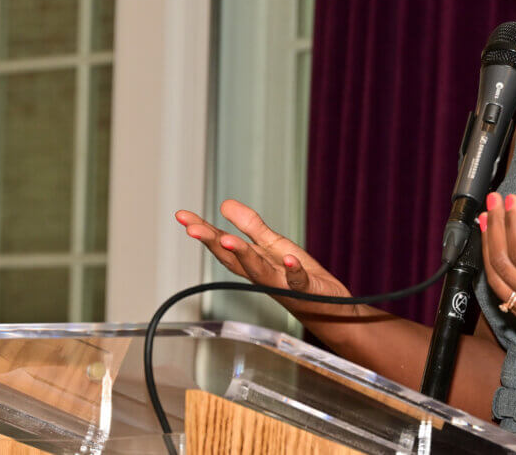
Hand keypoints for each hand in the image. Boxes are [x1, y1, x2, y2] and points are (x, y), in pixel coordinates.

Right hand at [175, 199, 357, 322]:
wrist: (332, 310)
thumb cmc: (300, 278)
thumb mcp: (275, 245)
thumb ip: (251, 226)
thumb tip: (224, 204)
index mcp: (255, 262)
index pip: (224, 246)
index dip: (204, 231)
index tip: (182, 217)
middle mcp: (264, 276)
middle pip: (235, 260)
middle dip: (213, 243)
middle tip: (192, 229)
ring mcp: (284, 285)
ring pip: (260, 272)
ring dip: (244, 256)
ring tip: (228, 238)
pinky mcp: (308, 291)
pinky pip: (300, 282)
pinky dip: (294, 273)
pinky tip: (289, 260)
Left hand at [479, 192, 515, 374]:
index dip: (513, 223)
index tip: (511, 199)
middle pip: (502, 262)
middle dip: (494, 227)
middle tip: (492, 200)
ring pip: (496, 279)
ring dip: (487, 248)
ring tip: (484, 221)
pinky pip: (502, 293)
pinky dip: (492, 269)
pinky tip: (492, 254)